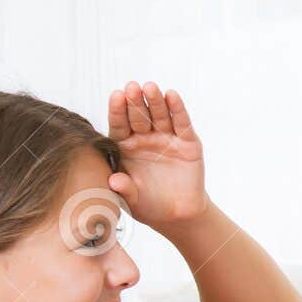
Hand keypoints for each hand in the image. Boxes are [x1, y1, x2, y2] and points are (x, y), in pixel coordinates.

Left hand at [106, 81, 208, 230]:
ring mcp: (166, 138)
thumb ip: (124, 189)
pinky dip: (178, 109)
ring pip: (159, 115)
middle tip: (132, 87)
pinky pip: (181, 123)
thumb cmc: (149, 205)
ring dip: (155, 100)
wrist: (178, 214)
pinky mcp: (187, 142)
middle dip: (135, 101)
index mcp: (126, 147)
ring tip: (150, 87)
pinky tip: (172, 95)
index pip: (120, 125)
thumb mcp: (133, 201)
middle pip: (139, 116)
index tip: (116, 97)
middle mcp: (144, 138)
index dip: (118, 111)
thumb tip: (114, 180)